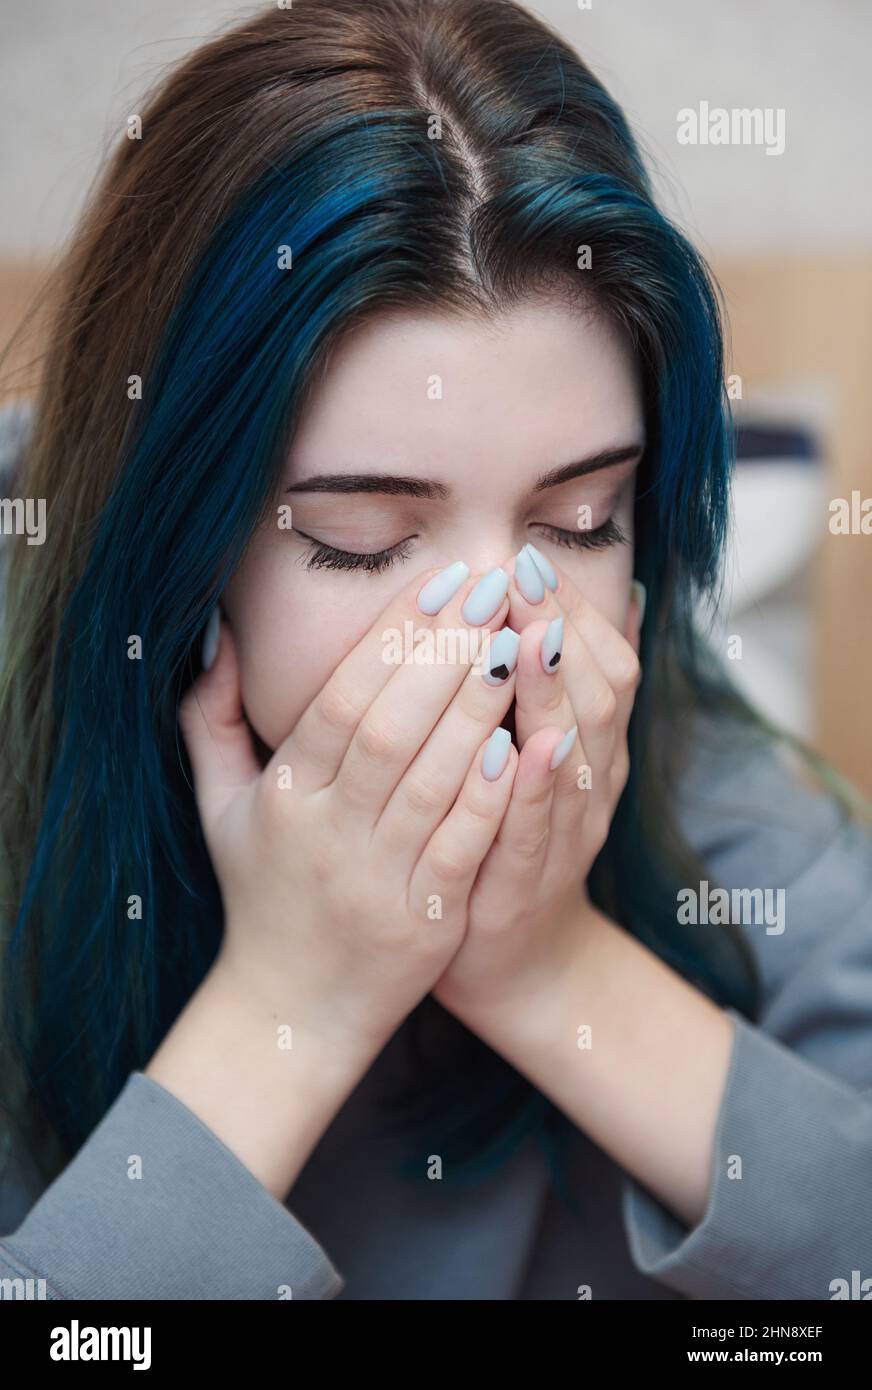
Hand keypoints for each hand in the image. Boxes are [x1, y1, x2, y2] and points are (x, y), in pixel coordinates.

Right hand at [179, 563, 522, 1056]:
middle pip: (389, 730)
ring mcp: (375, 880)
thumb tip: (217, 635)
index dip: (392, 638)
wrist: (289, 1010)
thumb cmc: (262, 892)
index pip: (341, 701)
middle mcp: (327, 833)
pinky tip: (525, 743)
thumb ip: (211, 718)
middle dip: (443, 654)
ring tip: (517, 644)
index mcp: (283, 796)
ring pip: (430, 781)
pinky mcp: (423, 922)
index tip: (439, 582)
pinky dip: (489, 798)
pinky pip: (460, 849)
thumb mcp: (220, 806)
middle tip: (491, 591)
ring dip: (477, 709)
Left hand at [432, 554, 642, 1023]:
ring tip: (533, 639)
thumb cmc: (511, 837)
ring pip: (577, 753)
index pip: (603, 659)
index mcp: (594, 746)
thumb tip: (619, 597)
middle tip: (524, 575)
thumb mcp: (542, 754)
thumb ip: (563, 683)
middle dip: (561, 629)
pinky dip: (537, 787)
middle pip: (597, 692)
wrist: (514, 958)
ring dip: (556, 694)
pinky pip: (540, 830)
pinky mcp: (531, 882)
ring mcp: (569, 833)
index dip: (570, 608)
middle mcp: (594, 781)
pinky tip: (525, 748)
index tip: (527, 556)